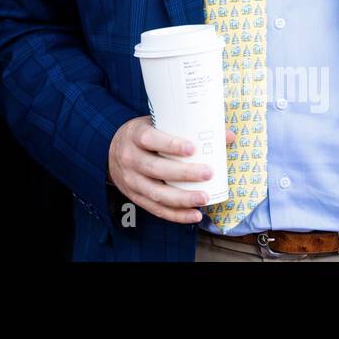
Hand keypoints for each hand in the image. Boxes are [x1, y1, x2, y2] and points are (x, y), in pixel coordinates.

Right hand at [108, 116, 234, 222]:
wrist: (111, 151)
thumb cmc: (143, 135)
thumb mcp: (157, 124)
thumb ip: (187, 128)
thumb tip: (227, 135)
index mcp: (135, 135)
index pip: (150, 140)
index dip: (170, 145)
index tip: (192, 148)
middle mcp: (130, 158)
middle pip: (156, 169)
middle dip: (184, 174)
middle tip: (207, 173)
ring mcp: (131, 180)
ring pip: (156, 193)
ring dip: (182, 198)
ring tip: (204, 197)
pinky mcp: (135, 197)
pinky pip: (156, 209)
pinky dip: (176, 215)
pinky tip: (194, 215)